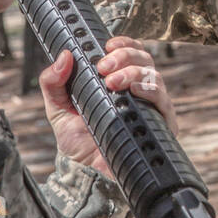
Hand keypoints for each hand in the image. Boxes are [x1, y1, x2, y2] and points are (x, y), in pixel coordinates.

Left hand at [39, 36, 178, 174]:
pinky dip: (150, 91)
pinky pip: (163, 102)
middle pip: (145, 59)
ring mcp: (150, 108)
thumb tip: (64, 55)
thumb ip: (53, 82)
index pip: (131, 52)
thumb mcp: (58, 108)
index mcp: (118, 81)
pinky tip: (134, 91)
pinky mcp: (161, 126)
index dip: (124, 43)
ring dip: (133, 73)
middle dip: (125, 56)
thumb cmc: (76, 141)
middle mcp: (138, 91)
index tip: (107, 44)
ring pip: (154, 77)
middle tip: (103, 67)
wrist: (86, 174)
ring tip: (112, 82)